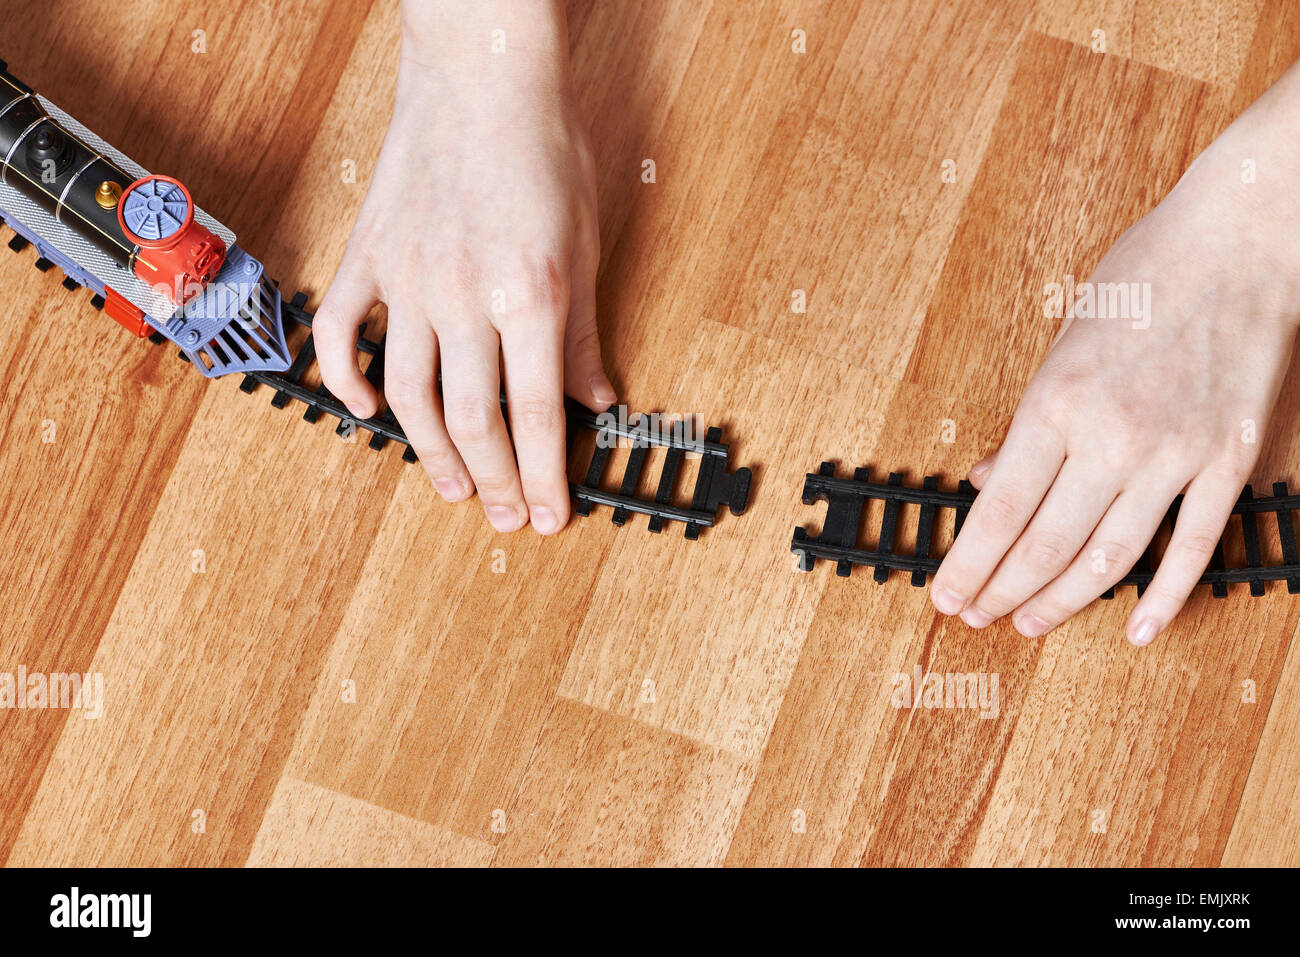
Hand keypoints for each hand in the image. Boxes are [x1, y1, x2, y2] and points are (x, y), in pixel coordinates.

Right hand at [315, 0, 613, 533]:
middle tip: (503, 516)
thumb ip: (584, 333)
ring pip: (406, 392)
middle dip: (492, 481)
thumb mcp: (584, 246)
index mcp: (526, 295)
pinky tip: (365, 408)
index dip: (543, 476)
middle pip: (470, 418)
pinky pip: (339, 329)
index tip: (549, 515)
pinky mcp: (368, 255)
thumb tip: (599, 399)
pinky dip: (344, 376)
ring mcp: (406, 278)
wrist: (482, 74)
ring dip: (428, 451)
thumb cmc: (542, 149)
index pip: (536, 414)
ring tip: (450, 486)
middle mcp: (462, 295)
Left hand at [930, 63, 1299, 645]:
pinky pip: (1193, 547)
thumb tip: (985, 480)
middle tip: (977, 617)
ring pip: (1109, 559)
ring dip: (1063, 602)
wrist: (1241, 239)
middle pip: (1044, 546)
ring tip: (1030, 624)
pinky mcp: (1227, 460)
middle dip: (1001, 592)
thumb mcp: (1060, 340)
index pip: (996, 513)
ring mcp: (1174, 454)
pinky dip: (1164, 597)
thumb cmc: (1144, 277)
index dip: (967, 567)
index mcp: (1055, 404)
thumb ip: (1026, 425)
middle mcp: (1111, 437)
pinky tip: (1137, 627)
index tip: (945, 594)